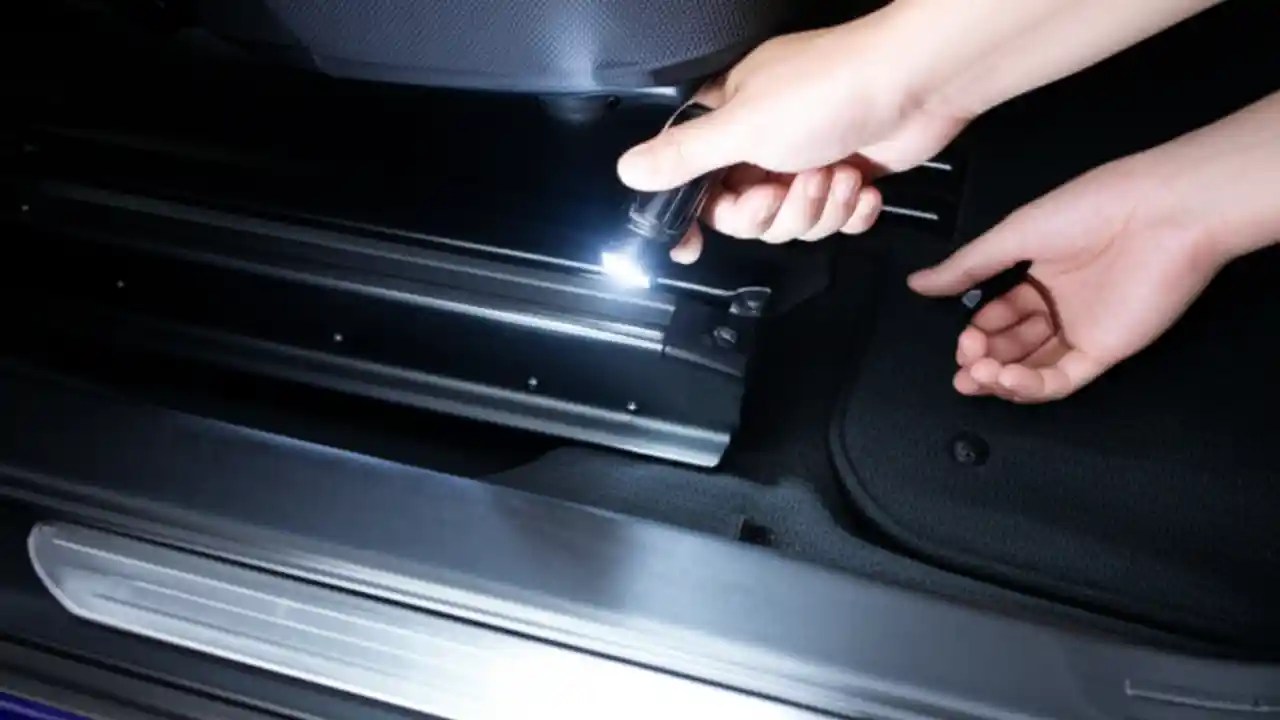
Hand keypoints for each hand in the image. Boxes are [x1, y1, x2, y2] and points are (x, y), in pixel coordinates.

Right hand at [617, 14, 973, 261]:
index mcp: (727, 120)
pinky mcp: (845, 174)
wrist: (918, 82)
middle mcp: (762, 141)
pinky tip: (860, 186)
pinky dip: (849, 211)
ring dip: (817, 209)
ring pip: (792, 223)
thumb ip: (683, 157)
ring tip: (834, 175)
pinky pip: (833, 220)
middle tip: (786, 185)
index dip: (691, 217)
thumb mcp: (742, 126)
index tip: (691, 246)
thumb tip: (629, 171)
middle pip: (744, 215)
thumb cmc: (832, 87)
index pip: (692, 183)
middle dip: (772, 212)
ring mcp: (805, 158)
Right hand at [907, 157, 1223, 403]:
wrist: (1157, 214)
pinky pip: (1062, 379)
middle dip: (983, 359)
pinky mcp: (1105, 351)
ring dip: (1001, 378)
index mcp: (1040, 275)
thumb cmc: (1088, 211)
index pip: (999, 316)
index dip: (976, 333)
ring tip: (979, 374)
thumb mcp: (1013, 236)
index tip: (960, 343)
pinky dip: (1031, 385)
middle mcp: (1061, 307)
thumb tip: (916, 284)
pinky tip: (1006, 379)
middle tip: (965, 364)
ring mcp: (1083, 331)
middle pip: (1012, 346)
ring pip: (1033, 369)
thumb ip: (965, 267)